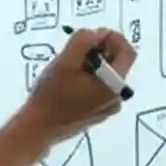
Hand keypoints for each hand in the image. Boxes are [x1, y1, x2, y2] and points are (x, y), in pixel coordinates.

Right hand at [21, 28, 137, 142]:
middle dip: (101, 49)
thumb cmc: (51, 95)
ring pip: (109, 75)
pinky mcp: (99, 113)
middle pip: (118, 63)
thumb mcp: (65, 62)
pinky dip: (91, 77)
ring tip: (71, 66)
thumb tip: (96, 36)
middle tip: (77, 49)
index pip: (127, 52)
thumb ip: (83, 42)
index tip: (92, 35)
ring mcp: (109, 107)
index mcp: (114, 86)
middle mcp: (117, 98)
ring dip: (94, 63)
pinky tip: (71, 81)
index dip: (112, 37)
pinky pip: (102, 87)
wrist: (38, 129)